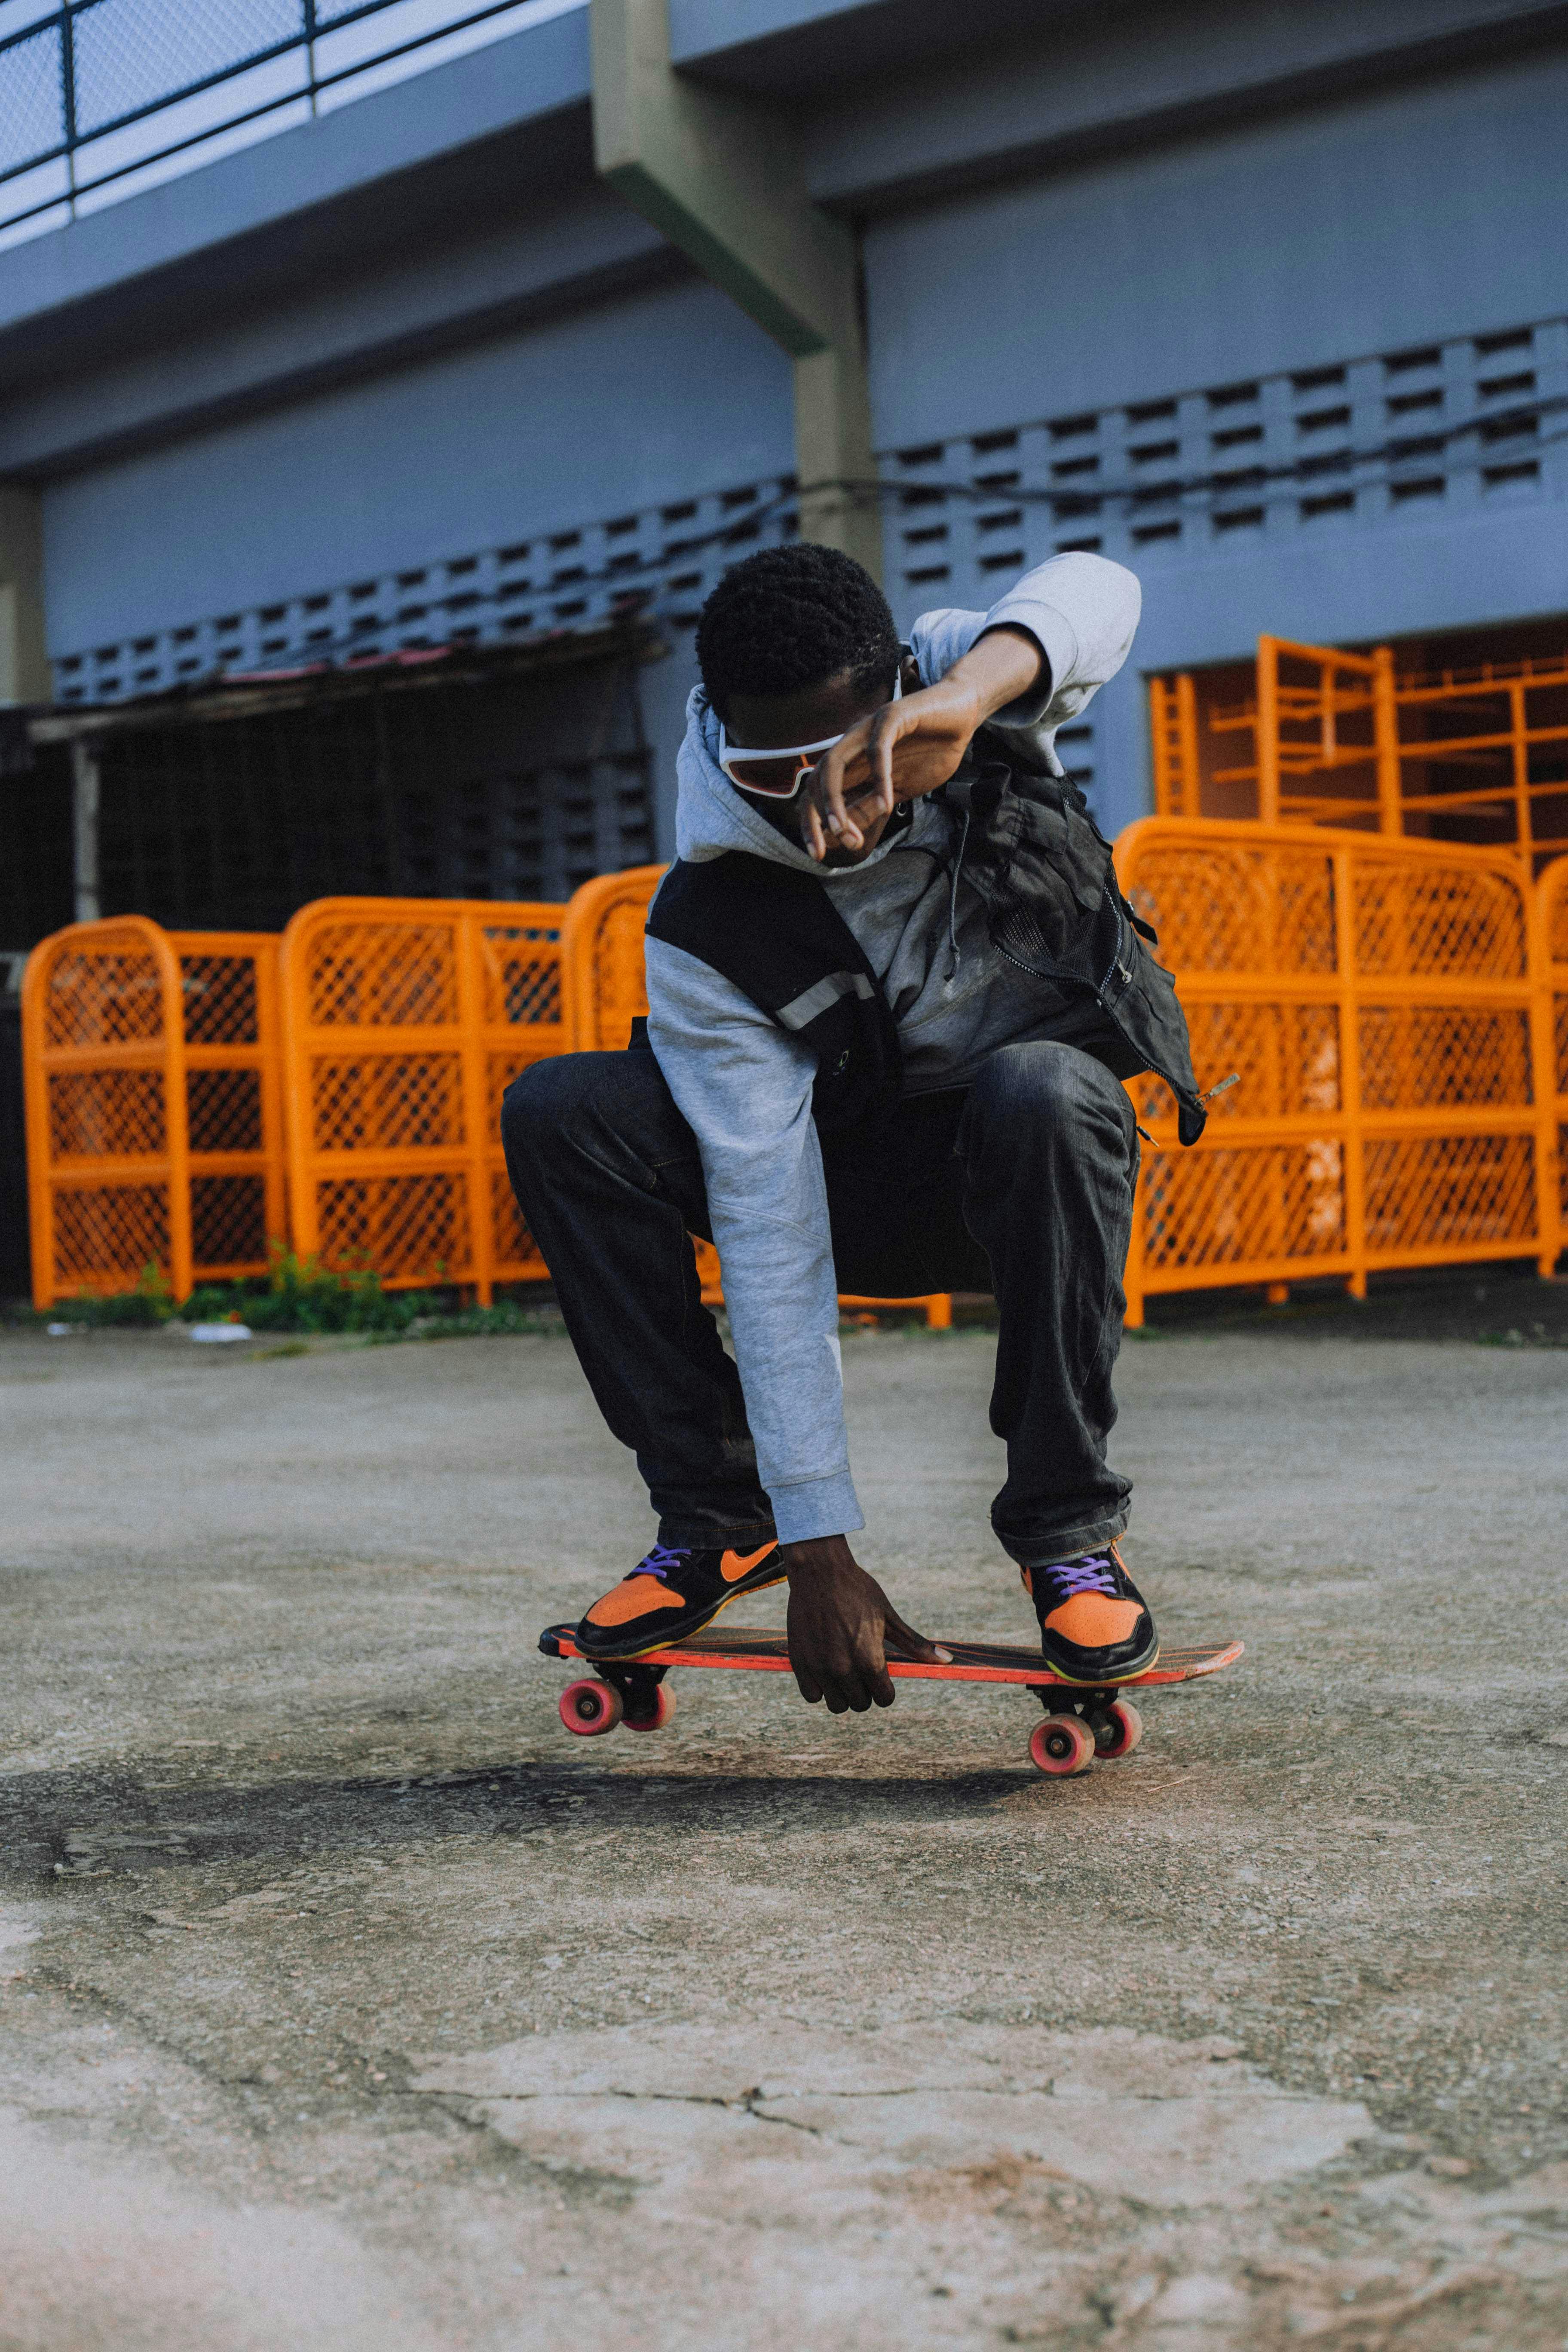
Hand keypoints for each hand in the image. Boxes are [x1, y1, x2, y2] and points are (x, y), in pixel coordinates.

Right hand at [783, 1534, 947, 1711]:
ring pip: (836, 1705)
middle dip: (866, 1691)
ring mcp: (819, 1667)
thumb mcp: (889, 1617)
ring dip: (843, 1694)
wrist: (819, 1571)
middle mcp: (844, 1669)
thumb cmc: (859, 1591)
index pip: (884, 1699)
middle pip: (861, 1705)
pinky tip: (824, 1669)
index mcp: (870, 1659)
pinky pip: (812, 1695)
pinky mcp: (799, 1663)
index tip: (881, 1674)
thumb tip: (948, 1660)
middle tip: (862, 1668)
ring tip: (844, 1670)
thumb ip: (915, 1644)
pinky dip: (819, 1688)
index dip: (886, 1688)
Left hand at [799, 626, 1044, 862]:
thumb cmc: (930, 751)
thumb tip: (841, 835)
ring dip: (835, 800)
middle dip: (819, 817)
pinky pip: (877, 748)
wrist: (961, 714)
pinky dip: (878, 779)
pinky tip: (887, 805)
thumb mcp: (896, 791)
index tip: (818, 854)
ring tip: (846, 831)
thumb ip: (868, 808)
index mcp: (850, 762)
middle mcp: (851, 744)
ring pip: (834, 764)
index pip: (816, 792)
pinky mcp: (891, 716)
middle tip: (836, 847)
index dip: (811, 823)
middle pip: (817, 780)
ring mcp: (868, 728)